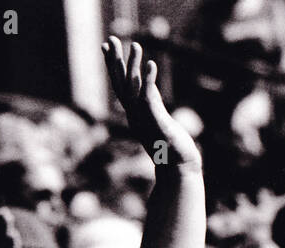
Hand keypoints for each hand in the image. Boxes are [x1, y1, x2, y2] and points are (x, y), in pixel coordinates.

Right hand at [102, 37, 201, 171]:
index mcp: (134, 115)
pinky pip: (150, 97)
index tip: (106, 47)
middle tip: (111, 39)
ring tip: (135, 45)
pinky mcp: (156, 122)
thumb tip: (150, 102)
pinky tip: (151, 64)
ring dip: (133, 66)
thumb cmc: (171, 152)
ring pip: (133, 88)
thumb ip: (153, 113)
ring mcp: (144, 119)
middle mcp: (135, 115)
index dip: (113, 67)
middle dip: (115, 61)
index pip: (120, 86)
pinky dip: (149, 80)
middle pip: (120, 84)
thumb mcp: (158, 127)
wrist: (178, 170)